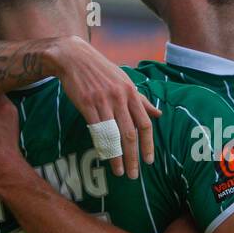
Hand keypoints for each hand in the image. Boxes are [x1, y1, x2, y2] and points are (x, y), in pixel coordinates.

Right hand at [52, 38, 160, 179]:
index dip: (148, 144)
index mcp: (131, 92)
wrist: (74, 58)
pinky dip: (101, 145)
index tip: (149, 161)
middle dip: (133, 156)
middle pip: (130, 133)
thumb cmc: (102, 72)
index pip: (144, 123)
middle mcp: (119, 98)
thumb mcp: (125, 81)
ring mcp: (102, 101)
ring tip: (119, 171)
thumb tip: (159, 114)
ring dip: (116, 156)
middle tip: (134, 174)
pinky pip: (96, 129)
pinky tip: (103, 156)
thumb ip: (141, 100)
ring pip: (112, 135)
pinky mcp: (86, 104)